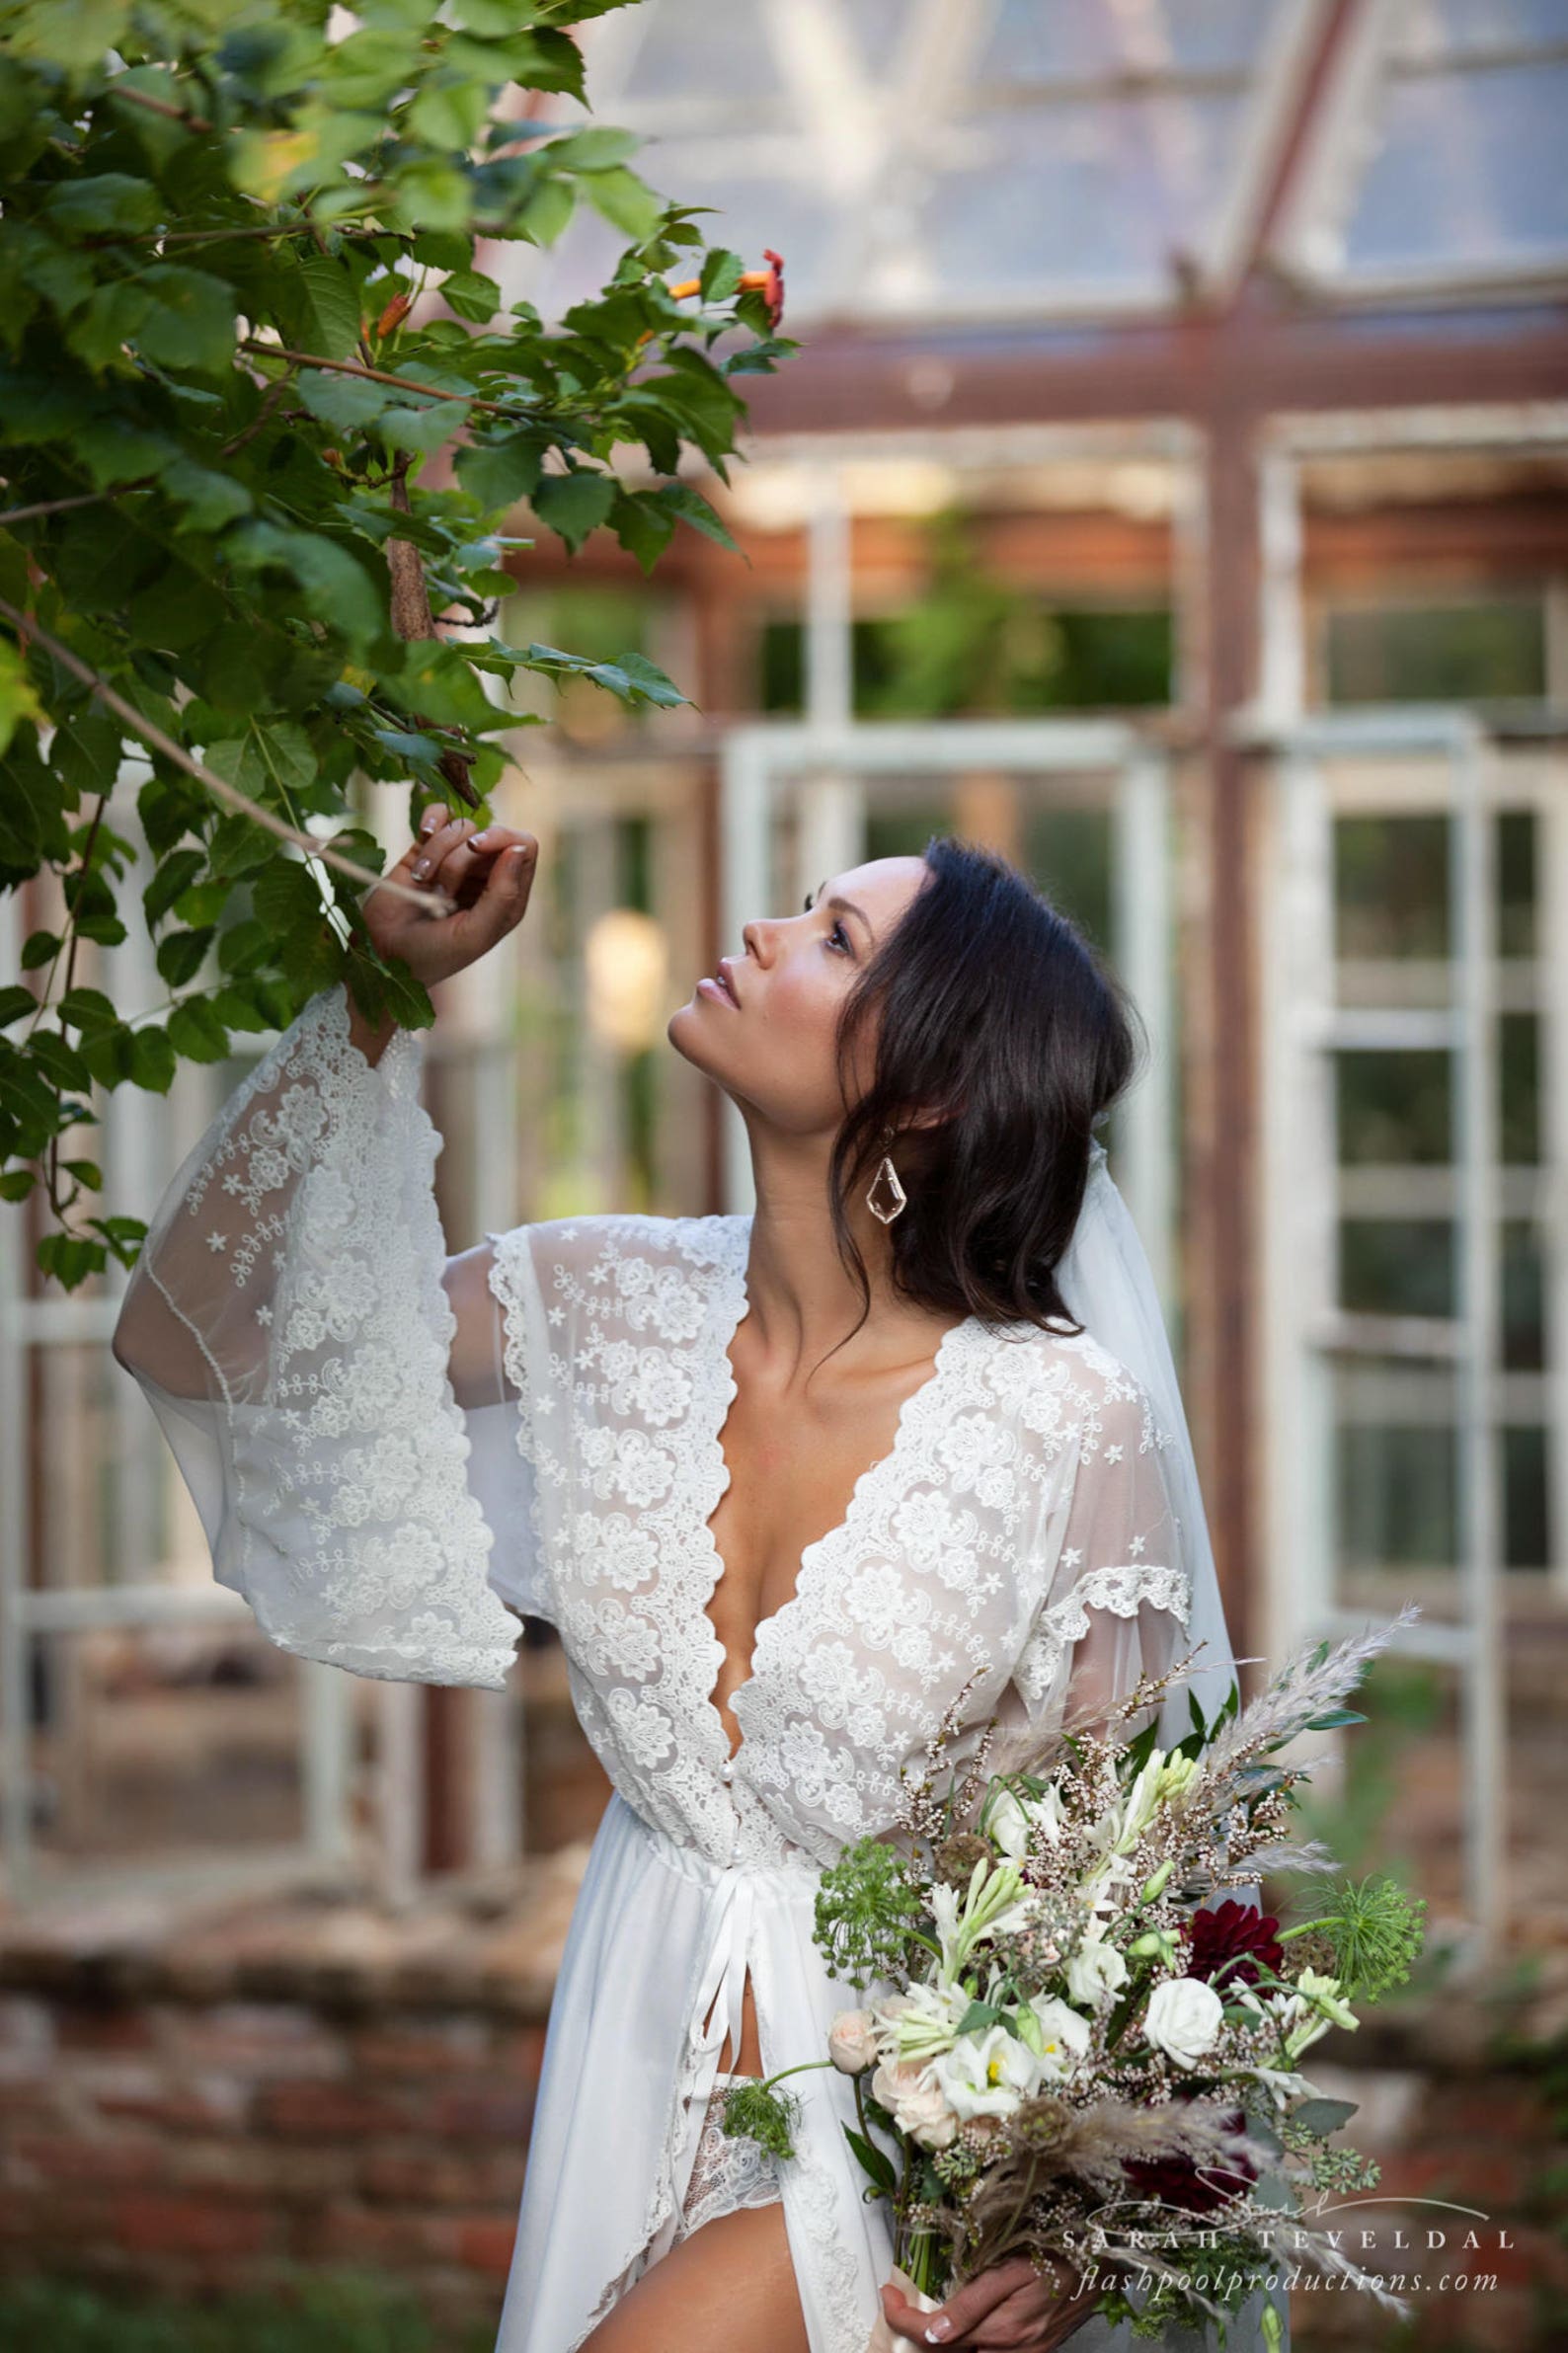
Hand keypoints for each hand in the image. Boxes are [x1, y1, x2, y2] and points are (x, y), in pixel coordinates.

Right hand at [363, 802, 537, 988]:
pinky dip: (430, 821)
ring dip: (437, 853)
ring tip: (423, 882)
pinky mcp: (428, 849)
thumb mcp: (474, 934)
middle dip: (460, 857)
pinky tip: (421, 836)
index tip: (474, 847)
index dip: (502, 838)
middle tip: (442, 886)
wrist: (383, 953)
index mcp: (508, 896)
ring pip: (460, 827)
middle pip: (489, 835)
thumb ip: (503, 894)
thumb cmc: (433, 954)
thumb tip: (519, 847)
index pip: (524, 847)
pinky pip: (439, 815)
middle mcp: (487, 875)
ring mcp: (457, 860)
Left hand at [882, 2254, 1093, 2349]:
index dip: (902, 2320)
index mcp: (1001, 2331)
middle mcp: (1011, 2352)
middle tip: (900, 2302)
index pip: (934, 2338)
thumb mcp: (1013, 2268)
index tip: (886, 2294)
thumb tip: (933, 2333)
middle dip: (917, 2334)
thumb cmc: (1059, 2251)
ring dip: (944, 2342)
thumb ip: (972, 2302)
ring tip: (927, 2312)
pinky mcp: (1038, 2350)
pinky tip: (968, 2321)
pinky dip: (971, 2341)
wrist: (1107, 2257)